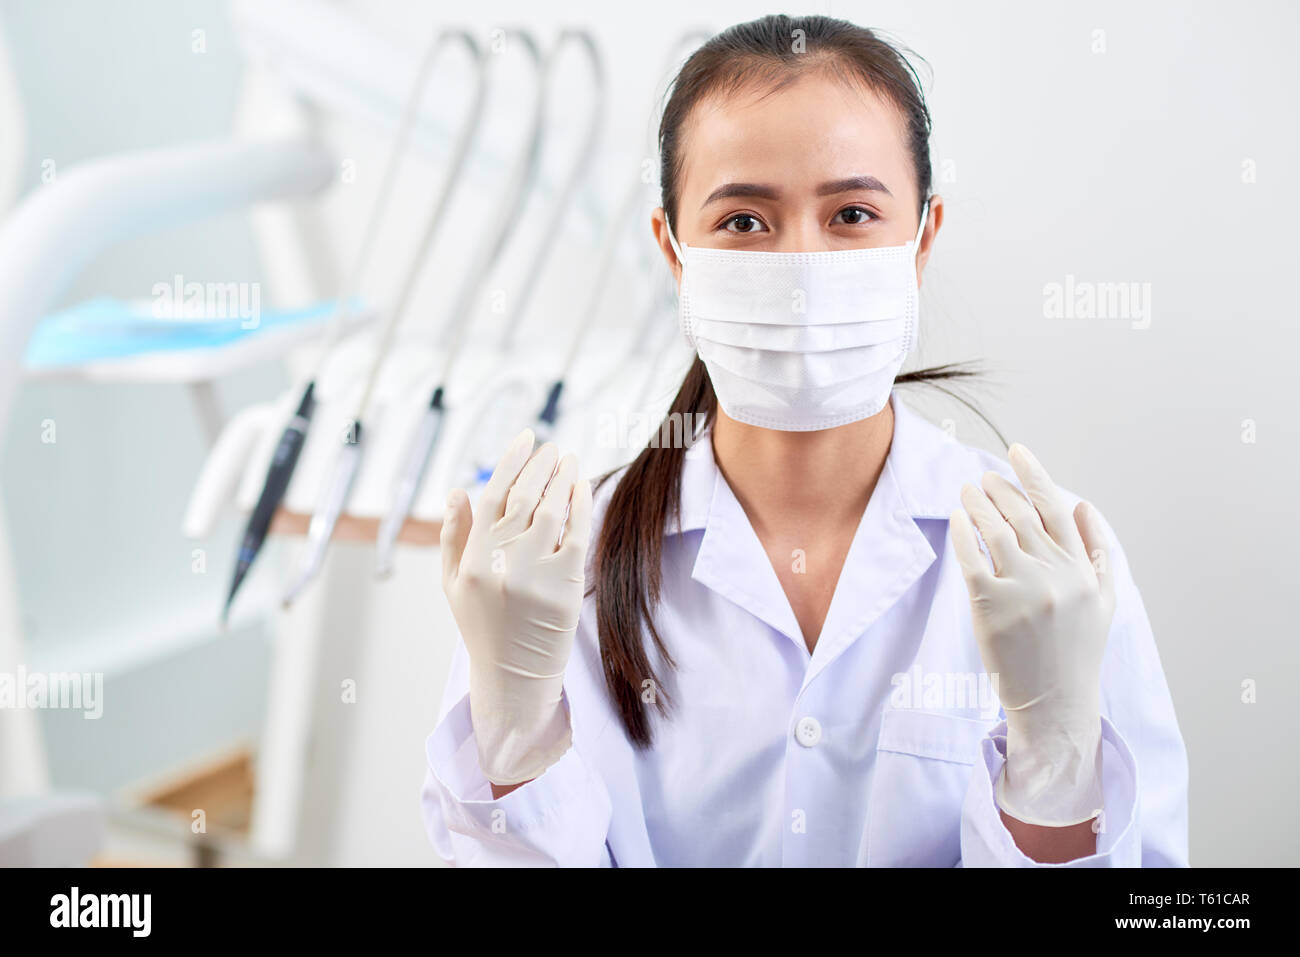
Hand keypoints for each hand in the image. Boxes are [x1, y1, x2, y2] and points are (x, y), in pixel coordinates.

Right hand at [440, 429, 593, 785]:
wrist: (513, 677)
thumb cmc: (483, 626)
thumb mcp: (454, 585)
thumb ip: (453, 536)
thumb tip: (459, 489)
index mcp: (472, 563)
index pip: (491, 498)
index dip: (510, 462)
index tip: (526, 437)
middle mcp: (502, 567)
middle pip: (525, 499)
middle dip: (540, 466)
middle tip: (552, 447)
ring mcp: (536, 578)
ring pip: (552, 512)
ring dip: (563, 479)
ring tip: (569, 460)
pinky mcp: (566, 589)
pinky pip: (577, 535)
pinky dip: (581, 506)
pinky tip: (582, 487)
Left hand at [949, 443, 1116, 826]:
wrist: (1055, 702)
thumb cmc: (1077, 650)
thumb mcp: (1103, 601)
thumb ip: (1096, 551)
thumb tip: (1081, 505)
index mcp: (1082, 571)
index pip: (1056, 509)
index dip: (1035, 476)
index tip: (1017, 451)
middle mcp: (1055, 576)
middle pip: (1022, 515)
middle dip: (1000, 488)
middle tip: (984, 476)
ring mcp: (1022, 591)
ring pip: (995, 531)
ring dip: (978, 503)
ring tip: (966, 489)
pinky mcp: (991, 607)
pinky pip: (971, 558)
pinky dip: (963, 532)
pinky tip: (957, 518)